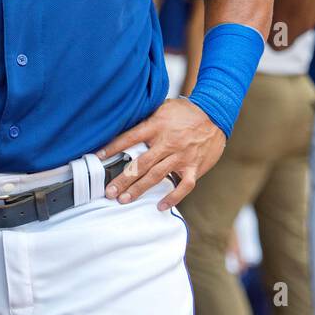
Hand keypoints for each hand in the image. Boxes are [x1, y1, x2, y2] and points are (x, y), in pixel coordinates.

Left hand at [97, 98, 225, 209]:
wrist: (215, 112)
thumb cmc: (185, 111)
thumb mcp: (163, 107)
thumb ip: (146, 119)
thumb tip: (124, 124)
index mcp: (157, 125)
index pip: (130, 137)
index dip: (113, 147)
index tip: (98, 157)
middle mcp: (168, 142)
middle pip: (141, 163)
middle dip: (123, 178)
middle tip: (109, 191)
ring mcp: (182, 156)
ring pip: (157, 176)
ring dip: (139, 189)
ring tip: (124, 199)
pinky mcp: (195, 167)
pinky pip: (183, 186)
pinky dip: (172, 197)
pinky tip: (159, 206)